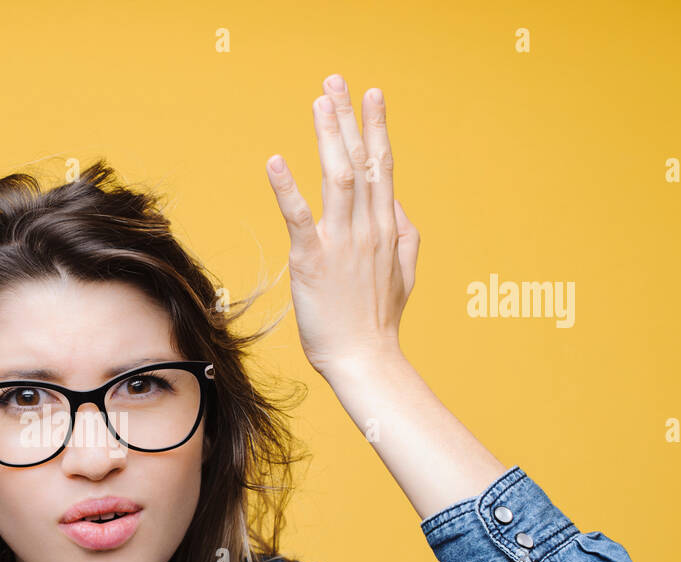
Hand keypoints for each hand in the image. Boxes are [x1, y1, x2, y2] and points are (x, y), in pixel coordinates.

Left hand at [264, 74, 418, 378]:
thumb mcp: (404, 272)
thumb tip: (398, 203)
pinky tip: (275, 161)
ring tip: (319, 103)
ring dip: (328, 138)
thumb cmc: (378, 321)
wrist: (365, 360)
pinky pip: (299, 218)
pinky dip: (286, 188)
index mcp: (386, 227)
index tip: (371, 95)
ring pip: (337, 178)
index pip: (381, 167)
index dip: (375, 129)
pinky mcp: (312, 261)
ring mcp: (342, 243)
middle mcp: (367, 228)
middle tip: (336, 82)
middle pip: (360, 162)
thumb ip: (405, 234)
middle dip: (348, 119)